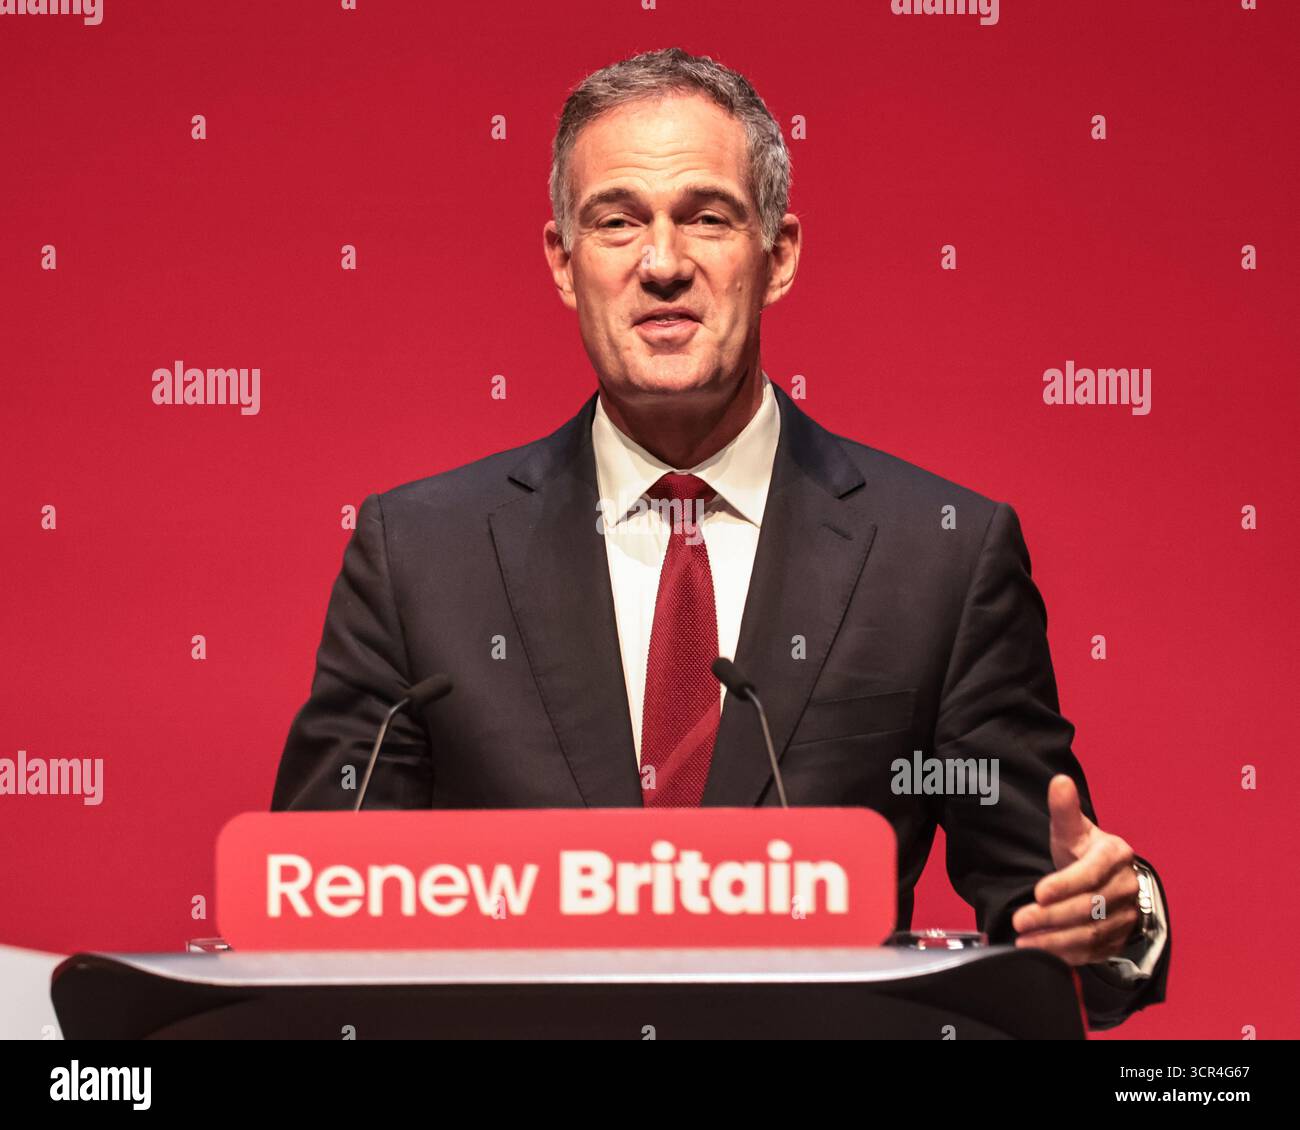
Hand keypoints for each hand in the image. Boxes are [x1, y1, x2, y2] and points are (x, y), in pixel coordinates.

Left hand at [1011, 774, 1139, 965]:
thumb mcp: (1072, 829)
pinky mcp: (1119, 938)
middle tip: (1020, 920)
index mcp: (1115, 855)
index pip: (1091, 873)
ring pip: (1092, 932)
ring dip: (1056, 940)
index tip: (1038, 893)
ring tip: (1024, 941)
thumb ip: (1064, 809)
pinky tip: (1042, 953)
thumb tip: (1059, 780)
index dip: (1065, 885)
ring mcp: (1126, 915)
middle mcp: (1126, 886)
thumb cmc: (1082, 850)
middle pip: (1090, 907)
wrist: (1106, 878)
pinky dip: (1068, 954)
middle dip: (1052, 916)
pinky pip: (1094, 951)